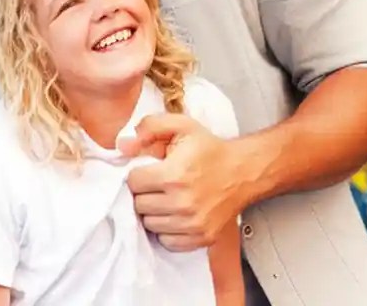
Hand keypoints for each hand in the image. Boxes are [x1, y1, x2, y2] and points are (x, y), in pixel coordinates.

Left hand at [120, 113, 248, 250]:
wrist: (243, 171)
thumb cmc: (209, 149)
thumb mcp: (180, 126)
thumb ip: (149, 127)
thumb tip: (123, 145)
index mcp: (173, 176)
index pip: (133, 182)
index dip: (138, 174)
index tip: (149, 171)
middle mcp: (182, 203)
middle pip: (139, 205)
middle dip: (144, 193)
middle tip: (157, 185)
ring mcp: (193, 224)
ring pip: (150, 224)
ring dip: (154, 212)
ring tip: (167, 199)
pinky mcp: (202, 237)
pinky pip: (168, 241)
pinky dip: (168, 230)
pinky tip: (175, 215)